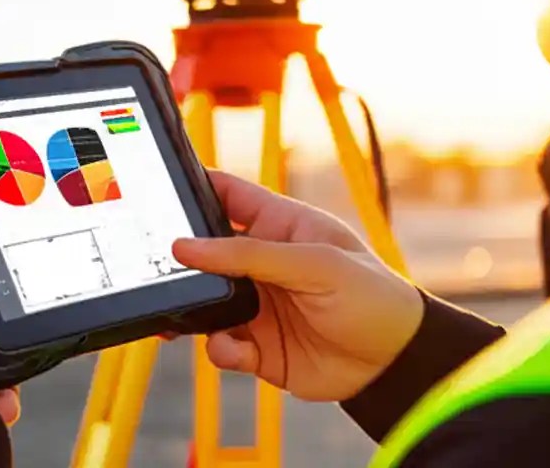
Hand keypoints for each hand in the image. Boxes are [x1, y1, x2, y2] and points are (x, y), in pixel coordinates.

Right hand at [172, 170, 423, 402]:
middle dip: (178, 262)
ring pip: (204, 302)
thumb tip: (186, 246)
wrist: (395, 362)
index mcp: (279, 225)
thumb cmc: (372, 295)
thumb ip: (250, 255)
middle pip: (203, 253)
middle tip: (154, 269)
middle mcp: (262, 264)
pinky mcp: (259, 347)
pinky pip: (221, 345)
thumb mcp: (315, 264)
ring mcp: (258, 305)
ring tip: (178, 319)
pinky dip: (219, 348)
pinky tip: (234, 348)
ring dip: (190, 310)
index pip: (226, 195)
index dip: (191, 188)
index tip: (154, 190)